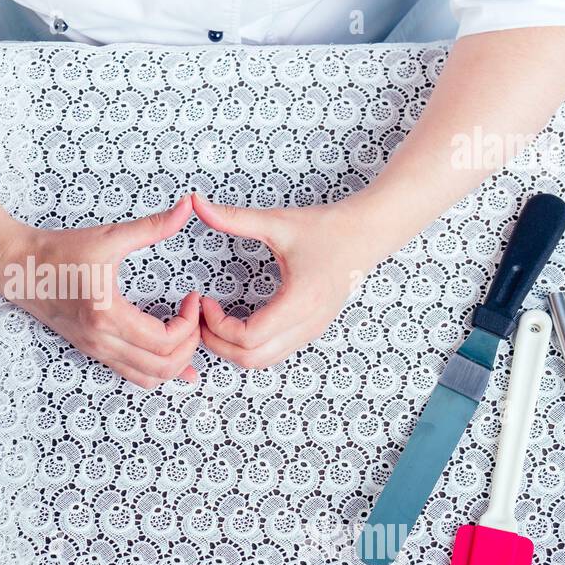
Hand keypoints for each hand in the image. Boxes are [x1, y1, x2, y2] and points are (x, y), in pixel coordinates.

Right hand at [0, 197, 200, 387]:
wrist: (19, 268)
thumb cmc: (59, 252)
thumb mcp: (109, 237)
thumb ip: (152, 226)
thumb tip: (188, 207)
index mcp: (105, 314)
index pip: (163, 340)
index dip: (189, 324)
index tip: (191, 299)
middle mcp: (101, 340)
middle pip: (162, 367)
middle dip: (189, 346)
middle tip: (195, 318)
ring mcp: (96, 350)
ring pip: (148, 378)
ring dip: (175, 363)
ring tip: (185, 334)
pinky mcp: (94, 350)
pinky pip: (132, 374)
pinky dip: (157, 369)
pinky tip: (172, 356)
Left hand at [192, 193, 385, 368]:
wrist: (367, 235)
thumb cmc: (327, 229)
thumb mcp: (278, 221)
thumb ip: (234, 217)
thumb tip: (197, 203)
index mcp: (300, 300)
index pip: (249, 337)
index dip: (218, 326)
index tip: (205, 301)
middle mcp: (307, 323)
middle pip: (251, 359)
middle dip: (218, 343)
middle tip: (200, 316)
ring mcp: (310, 331)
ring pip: (262, 361)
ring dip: (232, 348)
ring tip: (214, 320)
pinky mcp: (309, 330)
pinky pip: (273, 353)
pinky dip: (249, 346)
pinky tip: (236, 320)